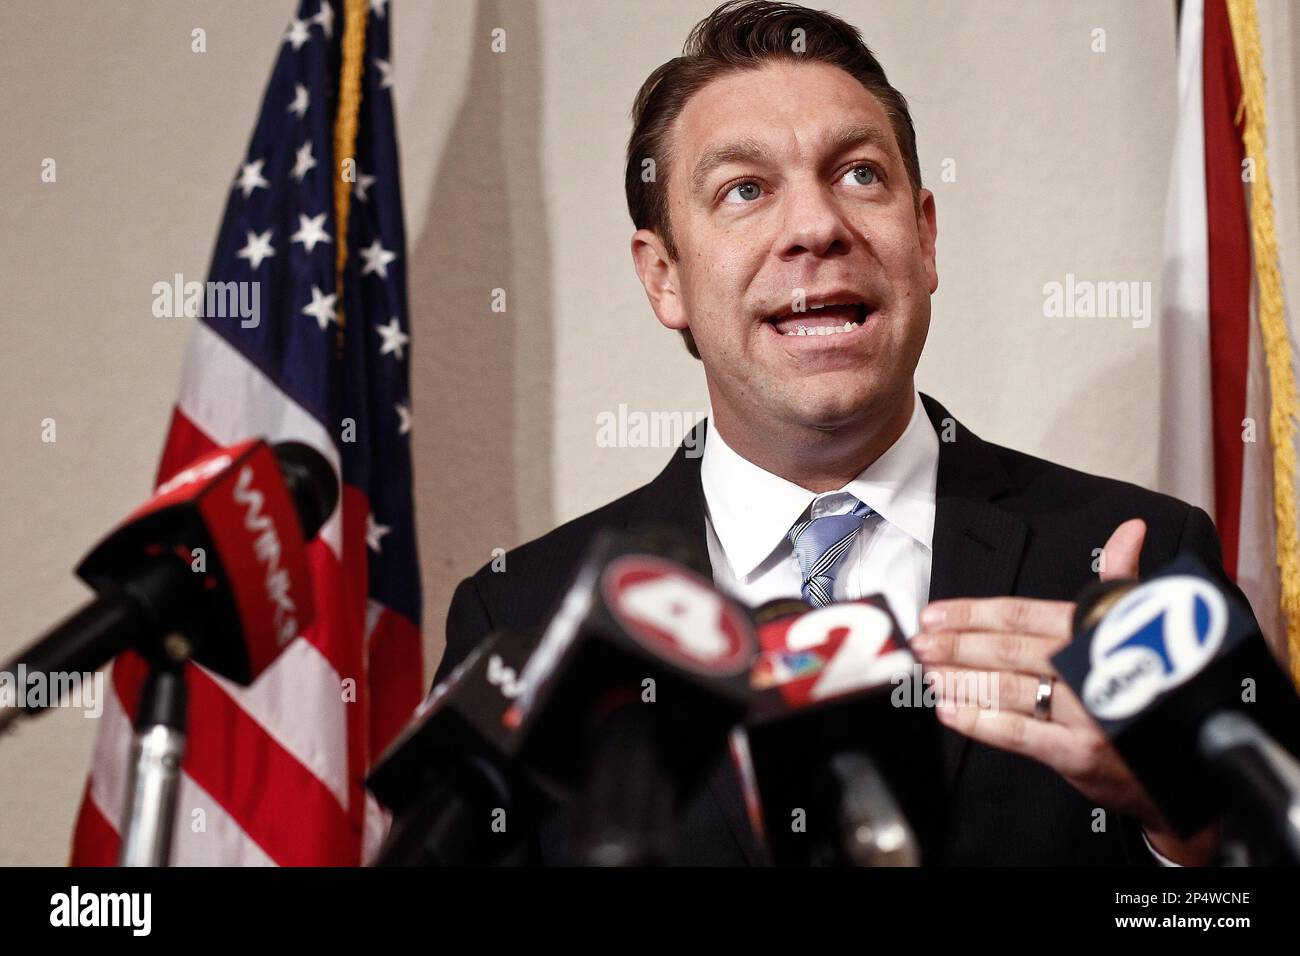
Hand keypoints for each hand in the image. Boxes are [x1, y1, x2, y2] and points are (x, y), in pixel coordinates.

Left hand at [914, 518, 1217, 864]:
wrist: (1184, 762)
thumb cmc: (1150, 688)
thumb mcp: (1138, 629)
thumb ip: (1118, 583)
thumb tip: (1129, 529)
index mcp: (1096, 632)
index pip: (1023, 615)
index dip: (973, 613)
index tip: (935, 615)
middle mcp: (1090, 668)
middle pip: (1010, 650)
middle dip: (958, 645)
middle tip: (920, 643)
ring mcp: (1085, 712)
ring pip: (1009, 689)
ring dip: (961, 680)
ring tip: (929, 673)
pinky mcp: (1080, 753)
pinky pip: (1019, 733)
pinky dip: (980, 721)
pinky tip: (951, 711)